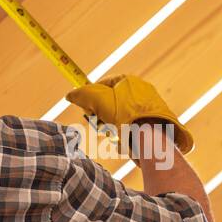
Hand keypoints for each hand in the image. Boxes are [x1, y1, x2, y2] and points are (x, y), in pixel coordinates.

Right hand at [67, 75, 193, 151]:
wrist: (152, 136)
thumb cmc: (125, 116)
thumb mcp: (97, 101)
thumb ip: (81, 95)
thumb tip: (70, 95)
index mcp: (129, 81)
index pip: (102, 84)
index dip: (90, 97)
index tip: (86, 109)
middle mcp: (140, 91)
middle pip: (109, 102)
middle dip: (101, 115)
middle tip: (100, 124)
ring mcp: (147, 108)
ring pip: (118, 117)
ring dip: (110, 127)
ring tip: (113, 134)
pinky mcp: (151, 124)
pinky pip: (130, 128)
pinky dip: (123, 135)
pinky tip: (123, 140)